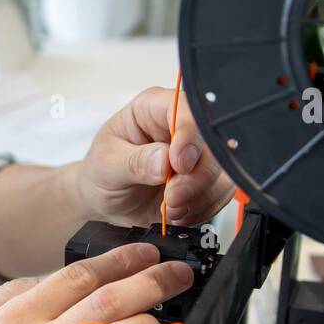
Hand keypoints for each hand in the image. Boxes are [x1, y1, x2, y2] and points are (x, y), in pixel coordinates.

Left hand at [77, 85, 235, 228]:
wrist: (105, 202)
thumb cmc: (101, 173)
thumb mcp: (107, 165)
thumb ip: (134, 162)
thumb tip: (163, 160)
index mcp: (154, 109)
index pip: (185, 111)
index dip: (188, 137)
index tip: (178, 164)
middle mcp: (180, 128)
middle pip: (212, 144)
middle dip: (196, 178)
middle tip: (172, 197)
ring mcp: (195, 156)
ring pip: (221, 172)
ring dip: (199, 197)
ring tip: (170, 209)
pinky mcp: (203, 181)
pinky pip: (220, 194)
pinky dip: (202, 209)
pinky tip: (178, 214)